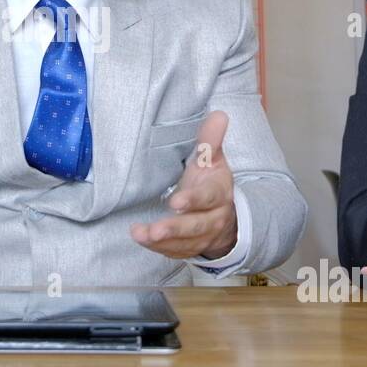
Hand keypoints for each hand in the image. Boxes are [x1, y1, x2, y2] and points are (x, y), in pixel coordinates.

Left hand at [131, 111, 237, 259]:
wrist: (226, 215)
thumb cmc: (211, 182)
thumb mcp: (212, 160)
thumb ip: (210, 141)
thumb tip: (219, 114)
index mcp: (219, 193)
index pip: (208, 197)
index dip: (193, 200)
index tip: (175, 201)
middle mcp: (214, 218)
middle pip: (196, 226)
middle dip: (175, 228)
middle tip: (154, 230)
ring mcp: (204, 236)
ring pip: (185, 242)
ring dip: (162, 242)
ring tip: (140, 234)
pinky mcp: (192, 247)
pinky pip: (177, 252)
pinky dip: (161, 249)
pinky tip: (144, 241)